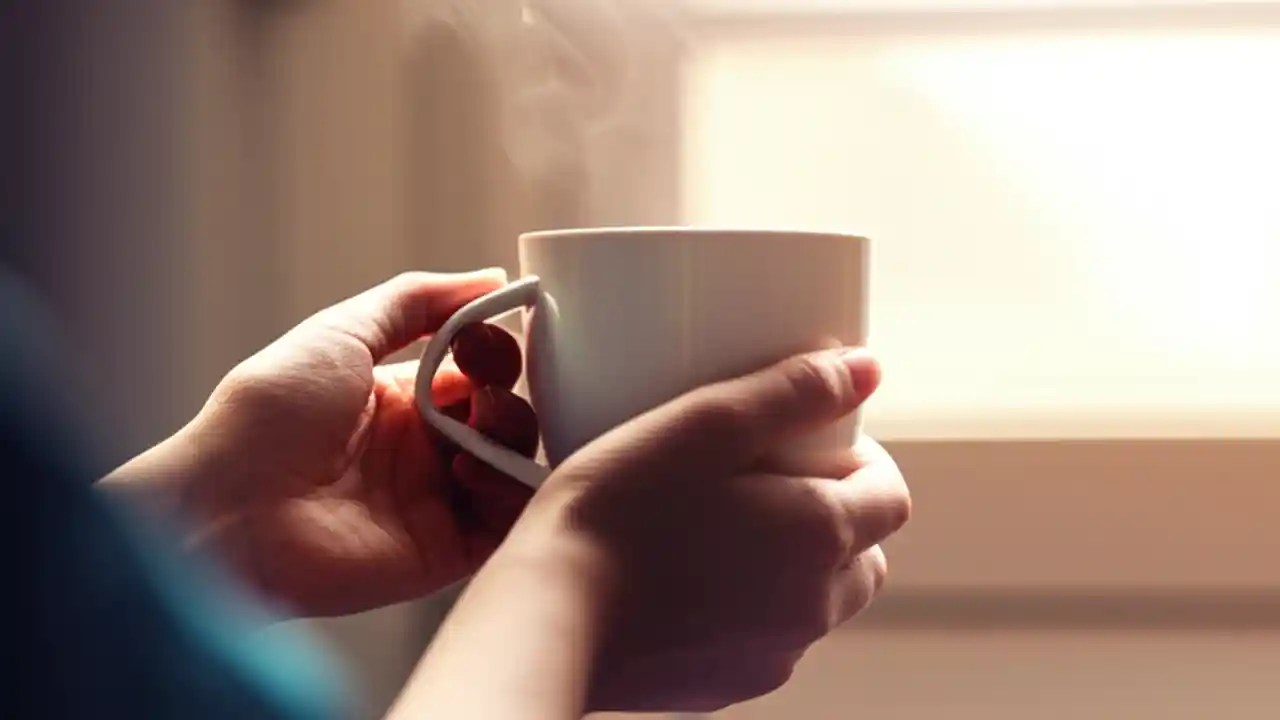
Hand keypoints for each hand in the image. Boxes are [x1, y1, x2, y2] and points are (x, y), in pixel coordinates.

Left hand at [116, 271, 538, 616]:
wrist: (226, 509)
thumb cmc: (266, 417)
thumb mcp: (339, 332)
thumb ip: (416, 301)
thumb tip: (491, 278)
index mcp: (399, 399)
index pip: (477, 372)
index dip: (494, 354)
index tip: (487, 343)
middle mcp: (423, 450)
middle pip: (504, 416)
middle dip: (509, 395)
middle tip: (484, 391)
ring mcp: (435, 501)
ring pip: (515, 465)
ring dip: (513, 438)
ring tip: (478, 429)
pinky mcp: (444, 551)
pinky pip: (506, 522)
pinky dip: (511, 493)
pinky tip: (470, 471)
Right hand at [502, 349, 909, 712]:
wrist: (546, 619)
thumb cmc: (616, 512)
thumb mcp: (704, 422)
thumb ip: (793, 390)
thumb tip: (865, 368)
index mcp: (822, 536)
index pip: (891, 495)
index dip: (862, 458)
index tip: (808, 439)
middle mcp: (812, 607)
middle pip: (863, 554)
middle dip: (834, 513)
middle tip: (763, 477)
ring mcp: (769, 656)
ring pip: (815, 601)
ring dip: (793, 564)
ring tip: (719, 525)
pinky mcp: (723, 686)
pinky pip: (761, 639)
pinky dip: (746, 608)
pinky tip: (685, 577)